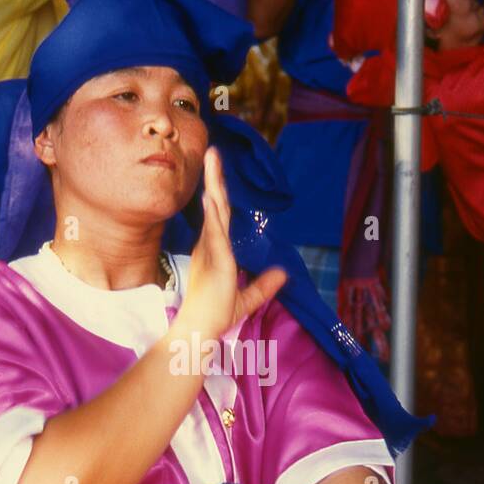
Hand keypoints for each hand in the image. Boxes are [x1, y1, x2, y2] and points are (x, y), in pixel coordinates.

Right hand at [175, 147, 286, 341]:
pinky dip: (213, 214)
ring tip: (213, 160)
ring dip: (214, 185)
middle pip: (215, 206)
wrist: (201, 331)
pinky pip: (214, 233)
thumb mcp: (248, 299)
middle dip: (214, 178)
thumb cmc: (216, 316)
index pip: (219, 215)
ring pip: (214, 212)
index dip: (219, 192)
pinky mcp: (214, 261)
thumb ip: (264, 285)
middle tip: (213, 152)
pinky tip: (212, 195)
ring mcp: (210, 251)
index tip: (218, 170)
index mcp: (213, 250)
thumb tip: (282, 273)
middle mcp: (209, 246)